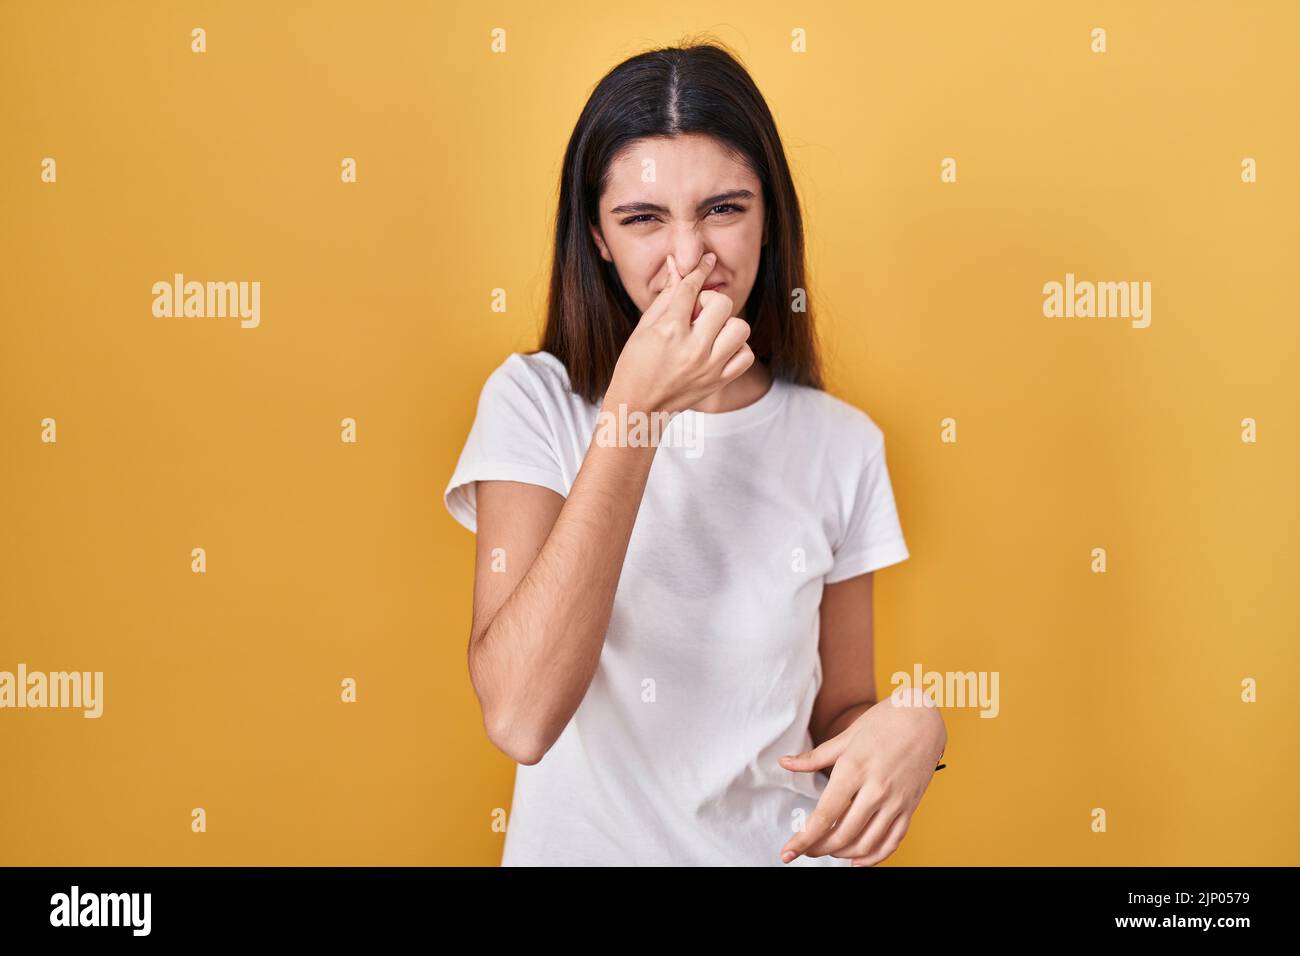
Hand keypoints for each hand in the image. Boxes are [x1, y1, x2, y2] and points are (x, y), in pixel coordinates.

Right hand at [604, 252, 752, 416]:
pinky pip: (746, 355)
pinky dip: (737, 348)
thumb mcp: (644, 326)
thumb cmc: (635, 364)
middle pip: (722, 304)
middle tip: (697, 314)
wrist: (639, 406)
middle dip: (711, 302)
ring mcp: (709, 367)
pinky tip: (719, 348)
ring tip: (710, 332)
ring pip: (740, 328)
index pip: (691, 288)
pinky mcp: (719, 381)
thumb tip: (678, 264)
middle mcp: (693, 348)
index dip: (700, 270)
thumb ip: (666, 295)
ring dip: (727, 325)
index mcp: (670, 330)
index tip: (708, 260)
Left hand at [777, 688, 945, 865]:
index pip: (824, 815)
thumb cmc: (883, 721)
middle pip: (843, 834)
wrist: (923, 716)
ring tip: (828, 851)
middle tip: (805, 850)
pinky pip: (892, 841)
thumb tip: (784, 762)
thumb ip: (814, 757)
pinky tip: (858, 860)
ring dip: (843, 854)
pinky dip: (873, 856)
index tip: (788, 853)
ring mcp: (896, 800)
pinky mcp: (911, 806)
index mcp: (854, 769)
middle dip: (819, 849)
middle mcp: (875, 789)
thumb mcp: (846, 736)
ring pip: (866, 843)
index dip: (804, 839)